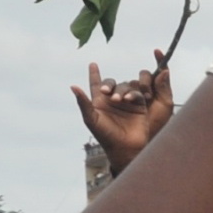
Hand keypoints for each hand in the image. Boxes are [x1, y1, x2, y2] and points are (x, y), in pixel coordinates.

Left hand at [72, 53, 175, 174]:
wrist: (125, 148)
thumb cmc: (105, 135)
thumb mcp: (91, 119)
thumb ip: (83, 103)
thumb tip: (73, 86)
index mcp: (99, 103)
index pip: (96, 85)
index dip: (94, 74)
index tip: (93, 64)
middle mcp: (113, 101)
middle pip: (111, 83)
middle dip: (109, 84)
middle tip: (106, 91)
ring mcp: (127, 103)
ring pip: (125, 86)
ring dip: (121, 91)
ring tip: (120, 100)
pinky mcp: (139, 106)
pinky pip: (137, 94)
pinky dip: (133, 94)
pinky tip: (129, 100)